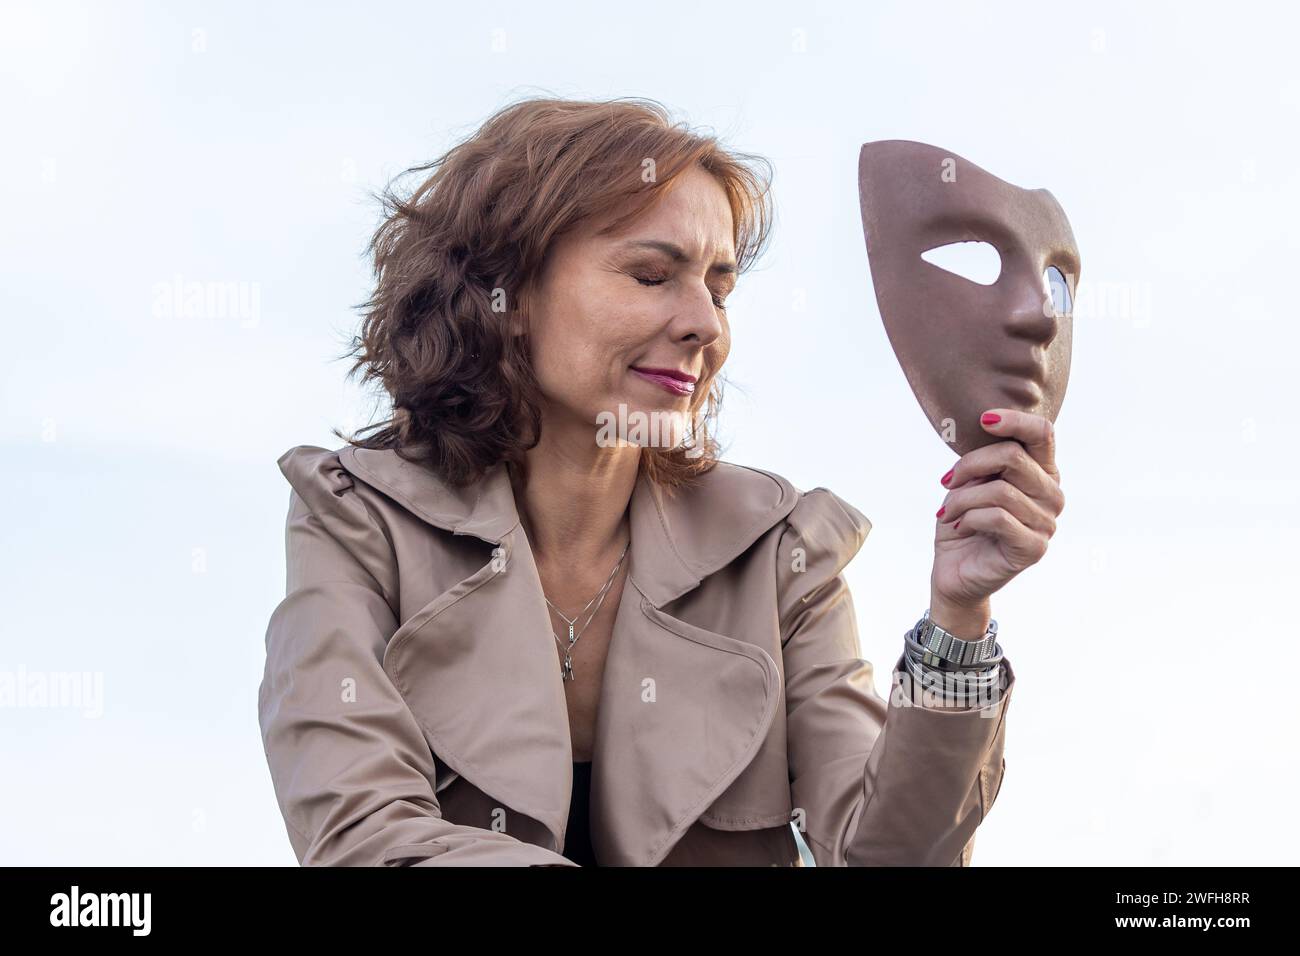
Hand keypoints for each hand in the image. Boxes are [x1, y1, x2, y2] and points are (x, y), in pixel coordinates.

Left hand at [928, 408, 1064, 633]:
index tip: (983, 419)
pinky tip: (958, 526)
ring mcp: (1047, 523)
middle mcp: (1052, 495)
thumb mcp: (970, 483)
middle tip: (947, 480)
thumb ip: (985, 461)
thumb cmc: (962, 522)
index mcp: (1042, 472)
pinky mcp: (1034, 548)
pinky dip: (968, 517)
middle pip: (1014, 457)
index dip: (1015, 420)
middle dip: (970, 465)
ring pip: (1000, 490)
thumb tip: (985, 429)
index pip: (1042, 434)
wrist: (954, 572)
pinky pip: (998, 517)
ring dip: (963, 498)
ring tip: (948, 511)